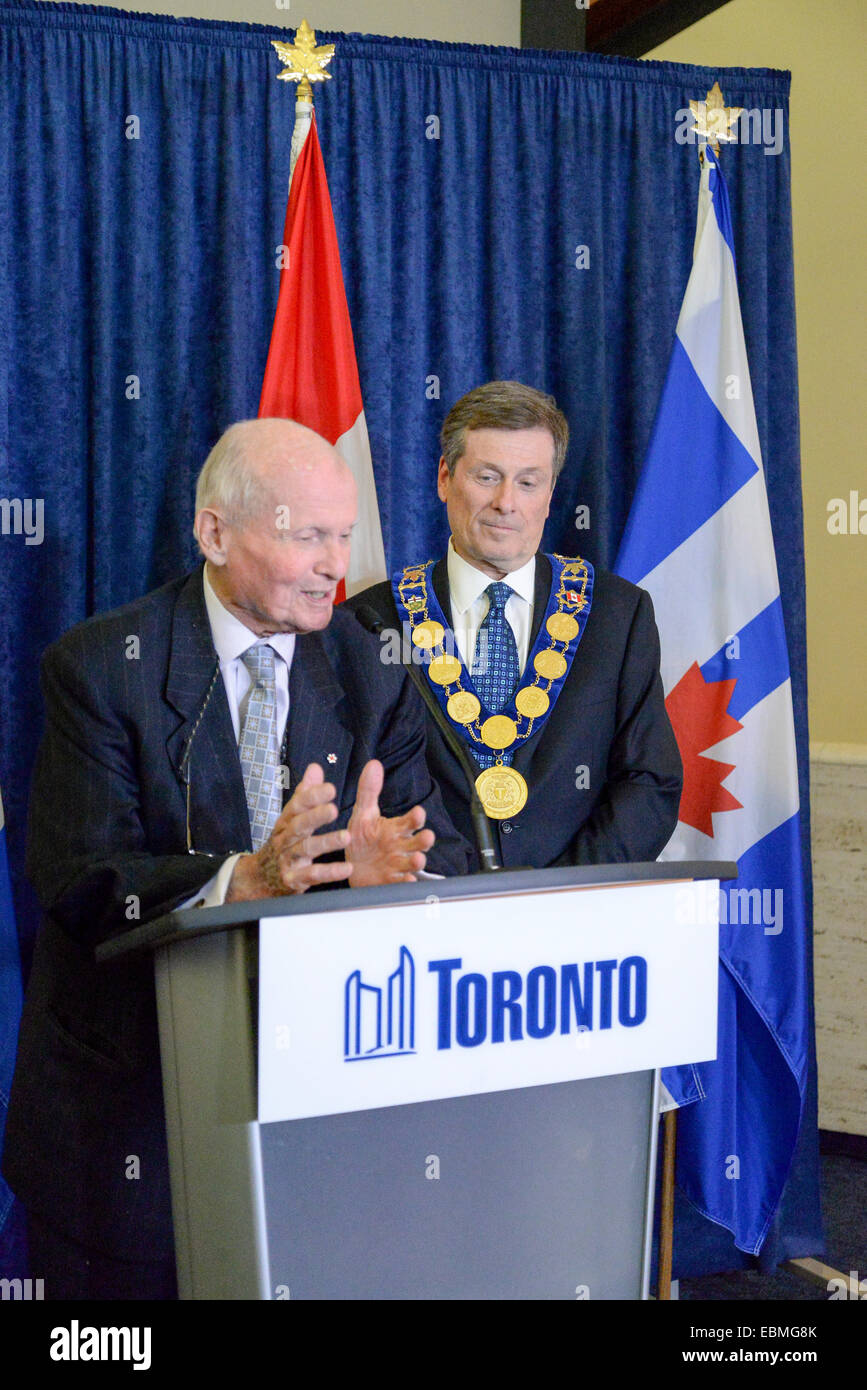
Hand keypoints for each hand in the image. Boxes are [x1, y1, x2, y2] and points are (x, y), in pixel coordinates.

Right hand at [226, 763, 351, 901]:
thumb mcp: (291, 818)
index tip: (330, 788)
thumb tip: (315, 767)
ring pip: (306, 849)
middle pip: (299, 825)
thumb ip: (305, 794)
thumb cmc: (282, 843)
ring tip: (347, 837)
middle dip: (315, 816)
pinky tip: (347, 869)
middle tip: (333, 809)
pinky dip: (328, 873)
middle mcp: (285, 838)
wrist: (259, 879)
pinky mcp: (293, 879)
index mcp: (286, 821)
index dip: (312, 796)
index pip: (297, 806)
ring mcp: (288, 859)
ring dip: (326, 843)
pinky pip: (311, 875)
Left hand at [346, 759, 434, 887]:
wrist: (353, 867)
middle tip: (428, 837)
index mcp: (395, 829)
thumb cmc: (363, 838)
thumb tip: (373, 764)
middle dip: (424, 840)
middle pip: (418, 842)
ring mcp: (397, 864)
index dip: (415, 817)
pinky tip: (407, 880)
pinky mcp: (390, 880)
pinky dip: (405, 882)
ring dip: (417, 861)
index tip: (418, 813)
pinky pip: (401, 882)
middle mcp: (400, 846)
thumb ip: (369, 791)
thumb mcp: (363, 813)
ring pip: (413, 862)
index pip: (410, 821)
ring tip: (417, 859)